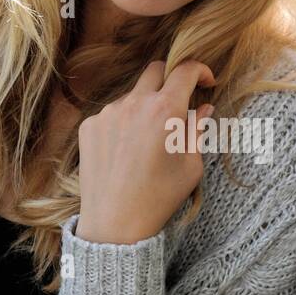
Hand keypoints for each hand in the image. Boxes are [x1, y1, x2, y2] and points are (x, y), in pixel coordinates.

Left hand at [74, 59, 215, 243]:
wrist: (115, 223)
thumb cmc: (159, 197)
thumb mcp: (191, 166)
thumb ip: (197, 130)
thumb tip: (204, 109)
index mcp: (165, 110)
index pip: (185, 70)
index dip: (200, 70)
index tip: (206, 82)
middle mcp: (134, 104)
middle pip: (155, 70)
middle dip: (172, 79)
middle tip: (180, 100)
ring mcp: (107, 113)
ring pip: (133, 95)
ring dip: (146, 105)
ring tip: (150, 138)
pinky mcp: (89, 126)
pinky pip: (112, 114)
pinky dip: (125, 122)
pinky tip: (127, 150)